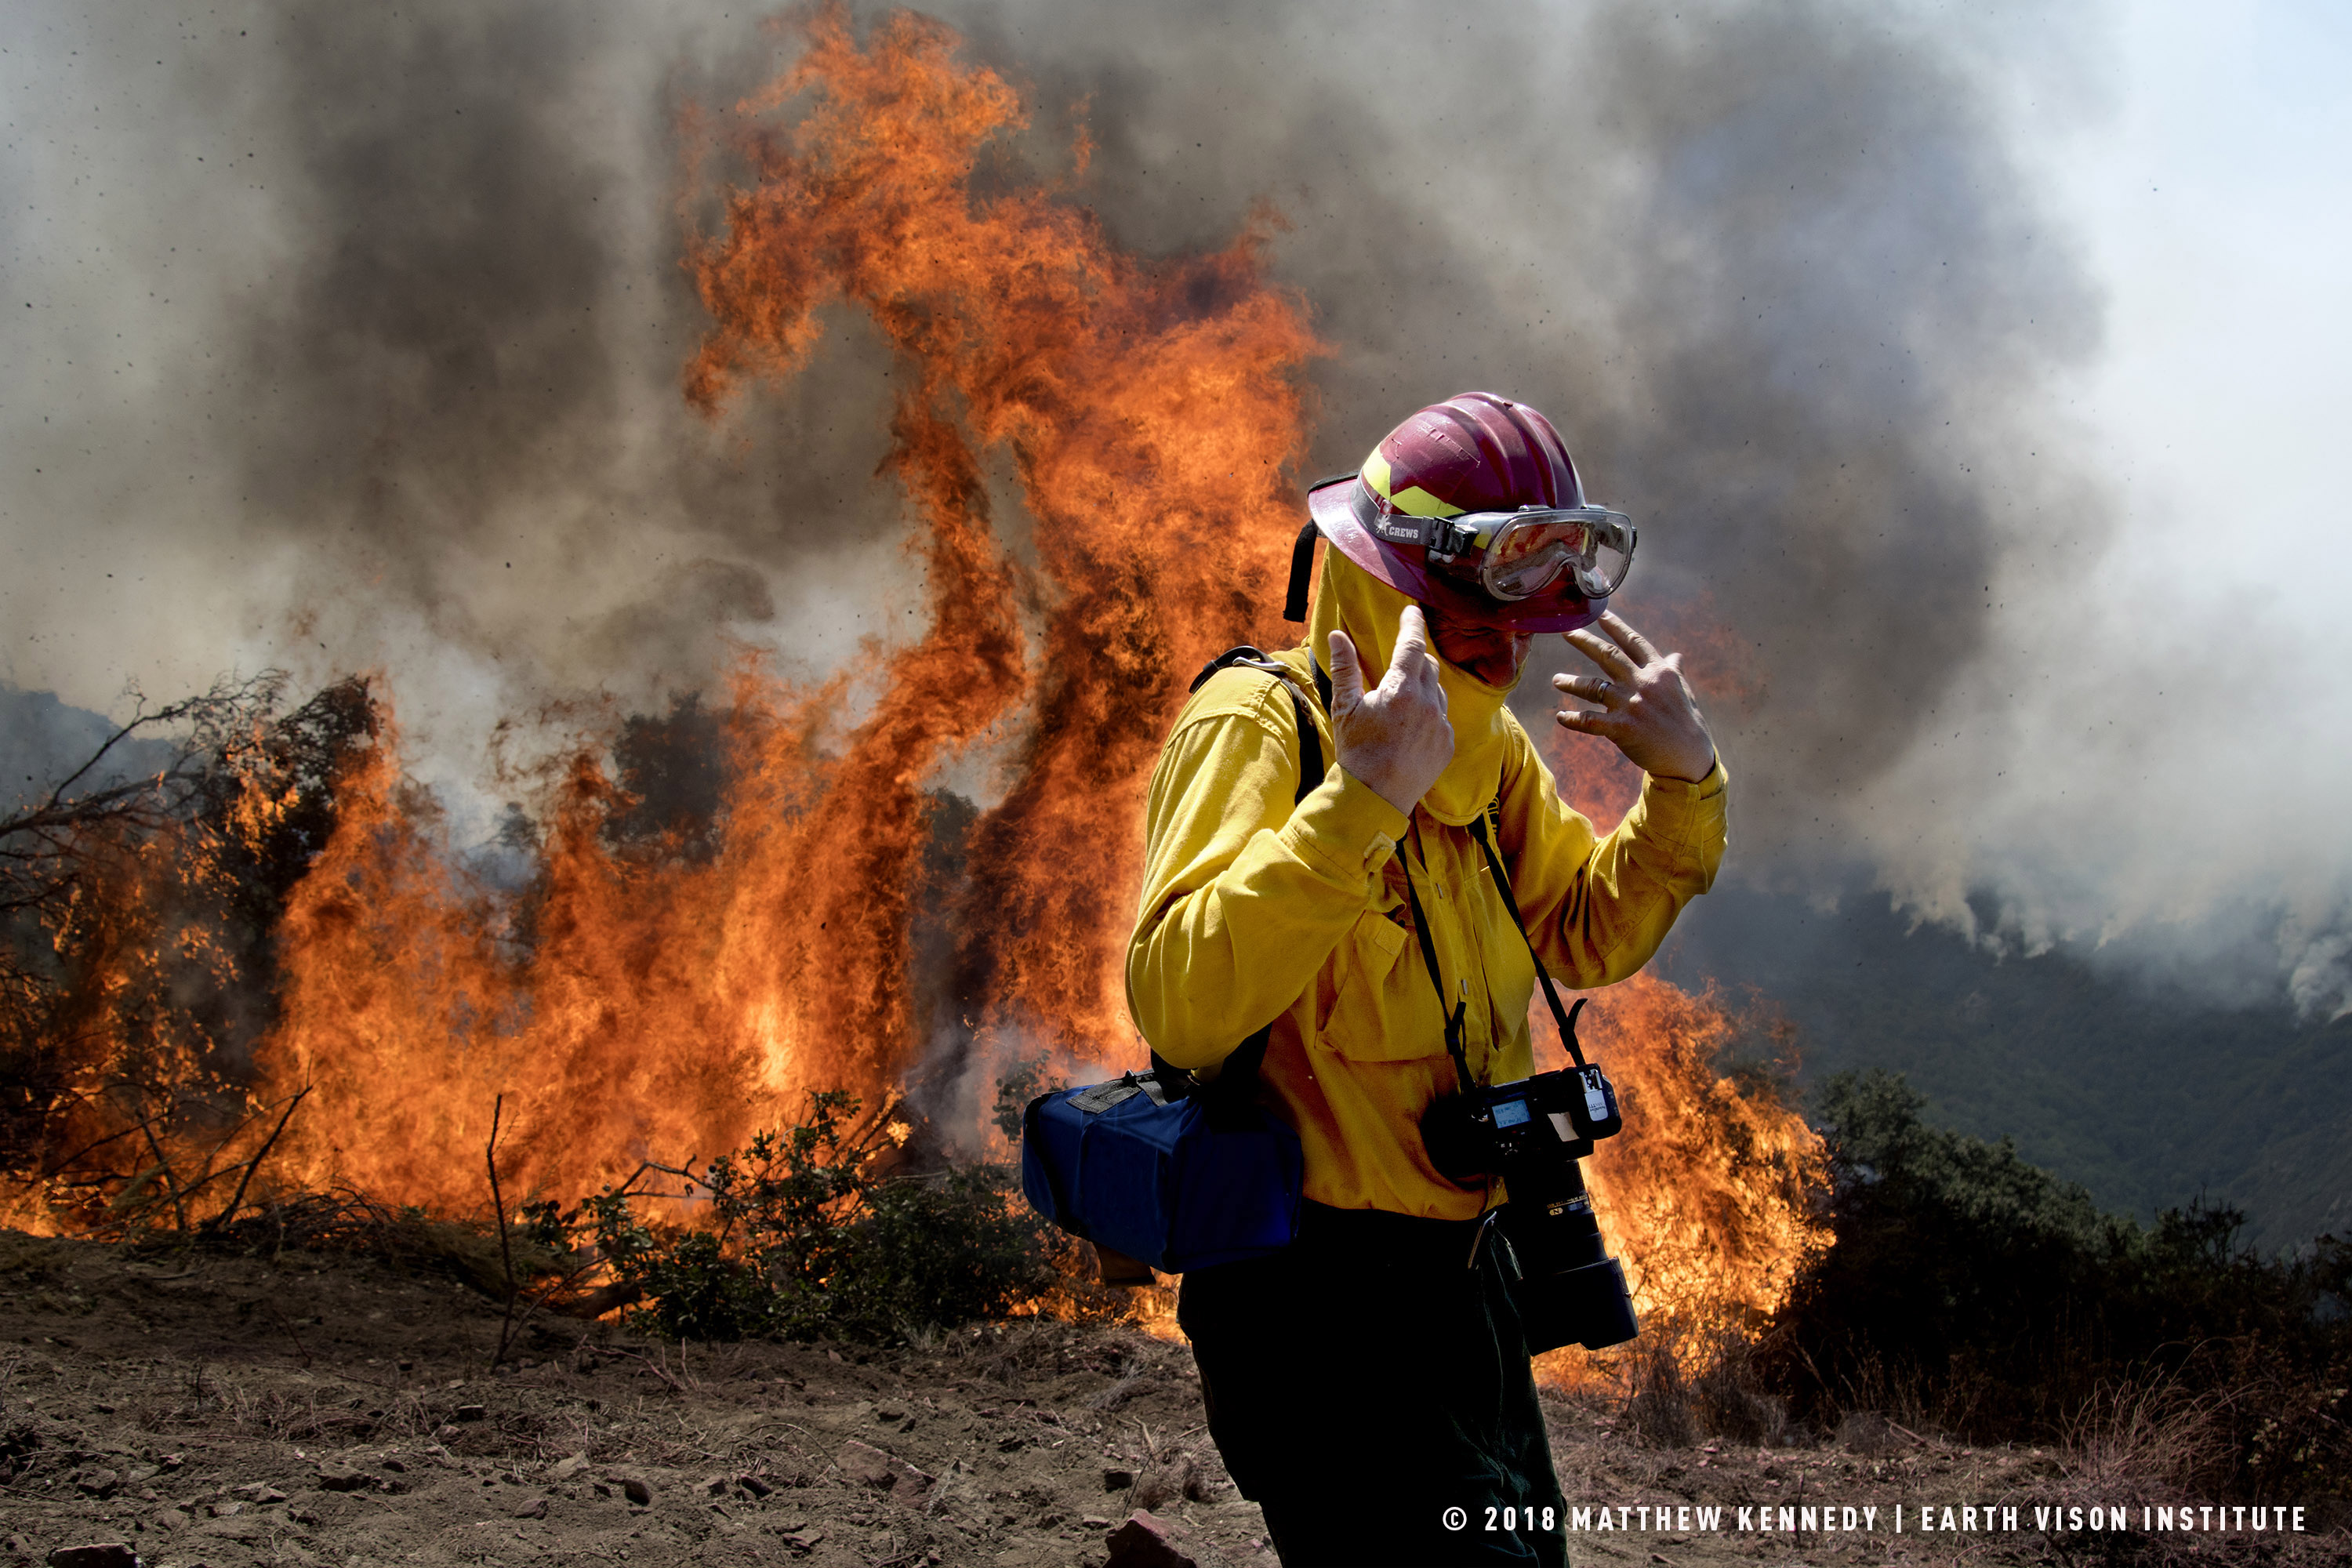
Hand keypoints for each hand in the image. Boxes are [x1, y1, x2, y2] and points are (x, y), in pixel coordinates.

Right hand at [1329, 606, 1454, 815]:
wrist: (1374, 798)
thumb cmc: (1356, 751)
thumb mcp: (1345, 707)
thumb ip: (1345, 668)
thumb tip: (1336, 635)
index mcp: (1401, 690)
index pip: (1412, 644)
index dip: (1412, 624)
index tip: (1412, 611)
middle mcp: (1427, 703)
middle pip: (1428, 664)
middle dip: (1416, 657)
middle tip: (1401, 659)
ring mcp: (1441, 724)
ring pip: (1438, 691)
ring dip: (1423, 686)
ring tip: (1403, 699)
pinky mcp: (1447, 744)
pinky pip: (1442, 718)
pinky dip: (1429, 713)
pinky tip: (1411, 727)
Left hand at [1552, 611, 1716, 781]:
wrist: (1688, 756)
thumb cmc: (1686, 723)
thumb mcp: (1683, 691)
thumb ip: (1674, 671)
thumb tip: (1675, 655)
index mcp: (1659, 672)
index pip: (1634, 643)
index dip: (1616, 627)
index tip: (1600, 615)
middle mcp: (1643, 683)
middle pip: (1608, 656)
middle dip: (1585, 641)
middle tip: (1567, 632)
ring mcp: (1630, 705)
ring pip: (1593, 686)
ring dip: (1572, 682)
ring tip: (1557, 680)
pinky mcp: (1621, 728)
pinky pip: (1589, 721)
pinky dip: (1573, 719)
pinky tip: (1561, 717)